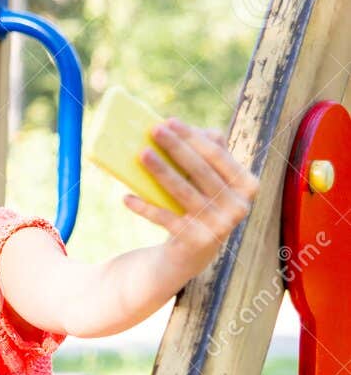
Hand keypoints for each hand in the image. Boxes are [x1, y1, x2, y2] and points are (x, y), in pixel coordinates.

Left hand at [124, 118, 258, 279]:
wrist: (193, 253)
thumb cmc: (201, 204)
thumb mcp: (211, 180)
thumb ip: (206, 152)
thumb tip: (179, 127)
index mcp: (247, 185)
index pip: (216, 154)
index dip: (192, 137)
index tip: (169, 121)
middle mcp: (238, 207)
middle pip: (200, 170)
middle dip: (175, 148)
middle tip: (153, 131)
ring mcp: (218, 226)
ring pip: (183, 192)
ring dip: (160, 171)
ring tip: (141, 155)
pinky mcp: (196, 241)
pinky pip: (166, 218)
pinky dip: (145, 207)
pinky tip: (126, 197)